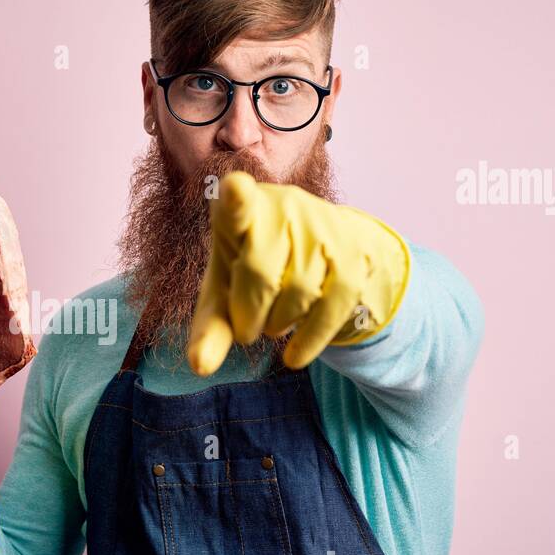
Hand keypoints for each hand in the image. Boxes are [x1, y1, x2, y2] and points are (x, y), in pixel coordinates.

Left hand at [187, 172, 410, 374]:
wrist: (320, 252)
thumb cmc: (254, 271)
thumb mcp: (226, 295)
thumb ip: (210, 328)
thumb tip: (201, 366)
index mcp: (239, 209)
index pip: (237, 202)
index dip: (236, 198)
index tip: (235, 188)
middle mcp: (283, 206)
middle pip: (259, 271)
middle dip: (249, 313)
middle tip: (248, 328)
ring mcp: (322, 226)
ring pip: (298, 291)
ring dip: (278, 324)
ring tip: (272, 324)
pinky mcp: (353, 252)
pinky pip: (334, 304)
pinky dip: (311, 339)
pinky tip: (295, 356)